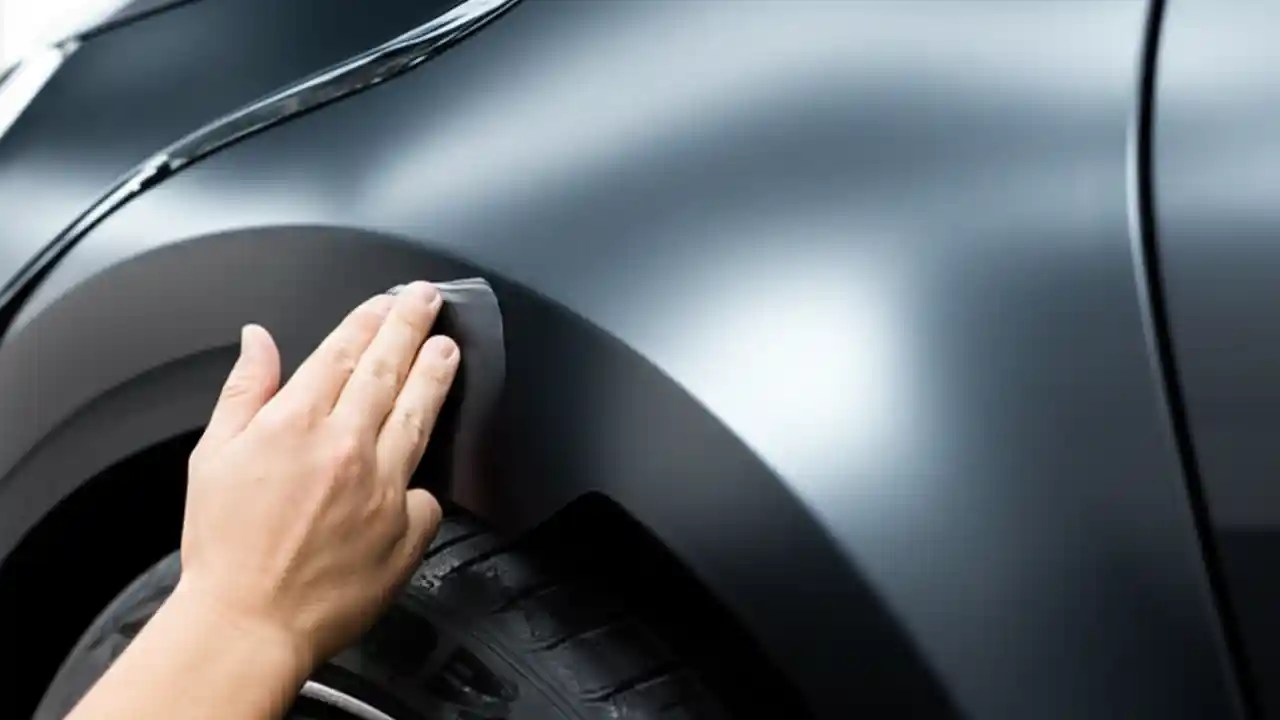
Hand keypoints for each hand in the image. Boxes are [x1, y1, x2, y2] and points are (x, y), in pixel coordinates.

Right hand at [176, 281, 459, 672]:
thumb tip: (258, 339)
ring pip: (418, 416)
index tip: (385, 303)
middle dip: (410, 328)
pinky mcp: (406, 527)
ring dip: (435, 376)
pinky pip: (424, 491)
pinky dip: (420, 476)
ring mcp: (382, 486)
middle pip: (388, 371)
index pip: (342, 353)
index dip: (368, 322)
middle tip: (428, 300)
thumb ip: (245, 390)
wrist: (249, 624)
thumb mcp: (212, 456)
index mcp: (295, 423)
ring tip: (448, 350)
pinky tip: (425, 463)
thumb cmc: (225, 549)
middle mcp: (346, 446)